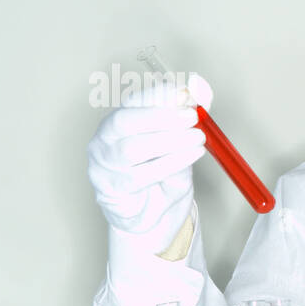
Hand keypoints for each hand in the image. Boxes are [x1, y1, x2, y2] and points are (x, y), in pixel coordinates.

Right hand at [87, 73, 211, 249]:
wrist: (155, 214)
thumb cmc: (164, 174)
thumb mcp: (181, 143)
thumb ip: (188, 117)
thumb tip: (200, 92)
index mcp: (123, 118)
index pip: (135, 100)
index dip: (160, 94)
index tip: (187, 93)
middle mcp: (106, 138)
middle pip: (125, 120)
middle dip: (161, 116)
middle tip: (193, 118)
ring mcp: (104, 164)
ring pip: (131, 149)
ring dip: (169, 142)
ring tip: (197, 139)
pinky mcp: (110, 188)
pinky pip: (139, 176)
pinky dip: (169, 164)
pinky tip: (189, 157)